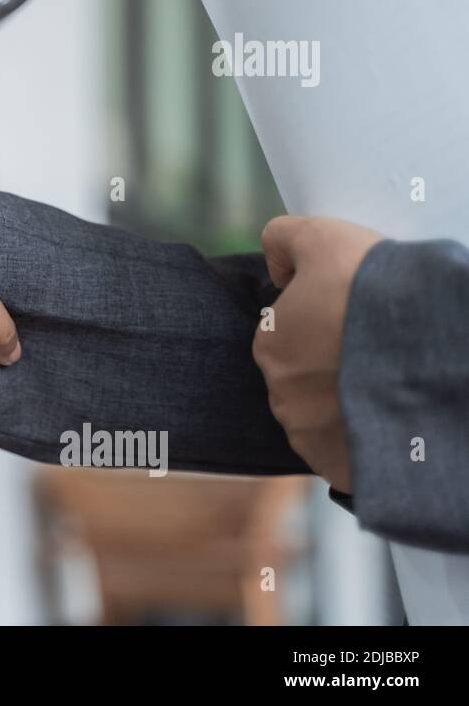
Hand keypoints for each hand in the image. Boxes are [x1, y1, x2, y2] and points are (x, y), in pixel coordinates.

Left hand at [254, 215, 382, 493]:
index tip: (361, 320)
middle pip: (310, 380)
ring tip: (396, 387)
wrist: (434, 344)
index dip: (327, 325)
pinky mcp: (345, 469)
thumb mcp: (323, 237)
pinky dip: (370, 441)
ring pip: (331, 418)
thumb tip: (276, 258)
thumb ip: (284, 238)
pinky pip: (353, 454)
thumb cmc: (372, 286)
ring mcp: (313, 438)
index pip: (292, 336)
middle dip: (338, 369)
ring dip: (354, 406)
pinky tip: (398, 419)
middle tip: (383, 353)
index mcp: (270, 347)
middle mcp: (281, 398)